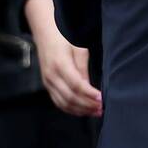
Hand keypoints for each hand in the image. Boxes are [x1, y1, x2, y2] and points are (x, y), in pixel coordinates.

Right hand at [25, 0, 100, 116]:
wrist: (45, 34)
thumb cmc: (64, 40)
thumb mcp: (78, 50)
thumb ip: (83, 69)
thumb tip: (89, 87)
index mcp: (60, 65)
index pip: (77, 85)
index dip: (90, 94)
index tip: (102, 98)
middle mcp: (52, 76)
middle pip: (70, 97)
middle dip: (87, 105)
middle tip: (102, 109)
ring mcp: (48, 83)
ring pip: (63, 103)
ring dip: (80, 110)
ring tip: (96, 112)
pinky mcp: (47, 86)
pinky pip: (58, 102)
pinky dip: (70, 109)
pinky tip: (83, 111)